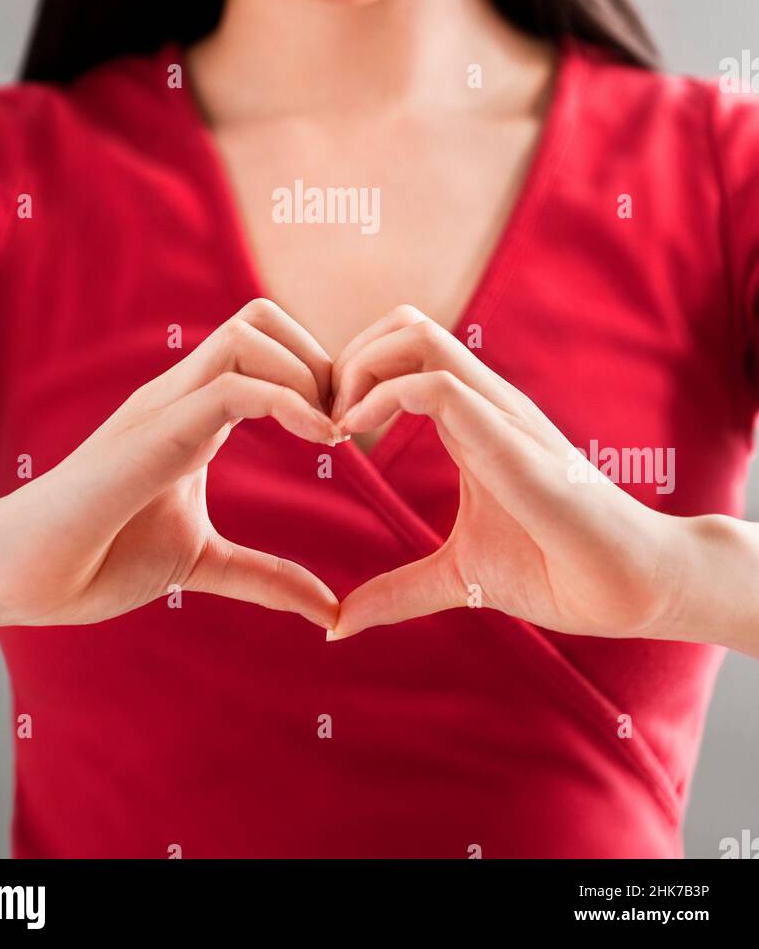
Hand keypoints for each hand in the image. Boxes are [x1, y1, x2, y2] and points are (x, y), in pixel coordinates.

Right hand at [0, 300, 342, 629]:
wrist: (20, 576)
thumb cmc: (95, 560)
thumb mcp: (200, 562)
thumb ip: (264, 577)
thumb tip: (329, 610)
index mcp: (190, 411)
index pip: (261, 343)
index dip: (316, 373)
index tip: (347, 431)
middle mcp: (177, 394)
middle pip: (261, 317)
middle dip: (319, 358)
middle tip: (346, 422)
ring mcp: (161, 406)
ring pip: (250, 334)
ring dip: (308, 373)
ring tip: (334, 432)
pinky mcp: (151, 433)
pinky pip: (234, 387)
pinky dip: (290, 402)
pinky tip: (320, 440)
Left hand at [328, 306, 684, 641]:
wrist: (625, 587)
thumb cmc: (556, 570)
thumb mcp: (458, 577)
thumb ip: (399, 591)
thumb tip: (341, 625)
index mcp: (472, 418)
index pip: (404, 350)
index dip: (352, 378)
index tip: (325, 433)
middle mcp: (484, 400)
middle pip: (405, 323)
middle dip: (349, 358)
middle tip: (324, 420)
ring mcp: (499, 412)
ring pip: (419, 335)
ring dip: (361, 369)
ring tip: (339, 425)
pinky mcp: (509, 438)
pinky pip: (436, 385)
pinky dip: (383, 398)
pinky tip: (357, 440)